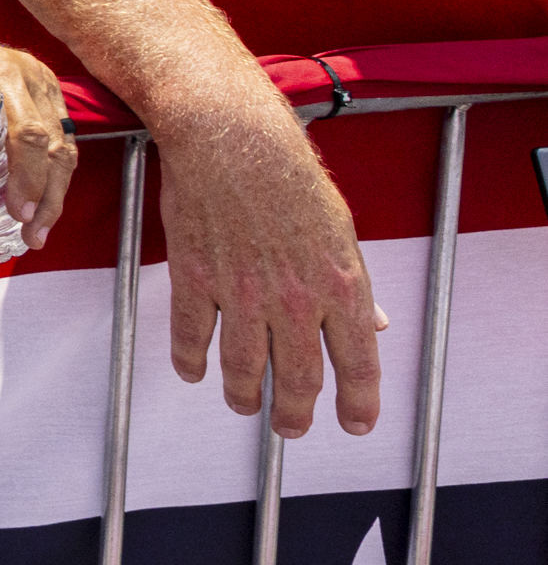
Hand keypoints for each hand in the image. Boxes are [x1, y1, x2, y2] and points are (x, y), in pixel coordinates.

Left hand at [0, 25, 77, 257]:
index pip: (29, 131)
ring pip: (64, 146)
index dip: (29, 176)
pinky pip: (60, 141)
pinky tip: (37, 205)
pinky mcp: (42, 96)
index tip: (16, 210)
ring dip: (54, 194)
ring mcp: (41, 85)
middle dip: (47, 196)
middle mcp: (28, 76)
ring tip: (35, 232)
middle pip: (55, 144)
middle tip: (30, 234)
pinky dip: (52, 177)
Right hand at [146, 92, 386, 436]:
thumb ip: (355, 284)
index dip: (360, 404)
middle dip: (295, 414)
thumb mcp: (341, 229)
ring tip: (243, 405)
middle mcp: (293, 298)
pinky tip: (194, 372)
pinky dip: (191, 360)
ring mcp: (240, 291)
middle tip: (291, 428)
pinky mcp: (194, 276)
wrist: (228, 136)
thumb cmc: (288, 174)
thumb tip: (373, 326)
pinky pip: (190, 333)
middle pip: (298, 378)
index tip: (355, 424)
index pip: (359, 364)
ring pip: (243, 367)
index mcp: (340, 285)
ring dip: (244, 395)